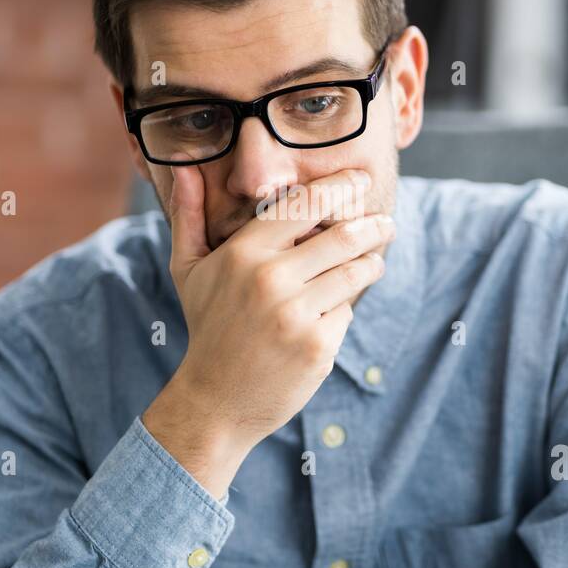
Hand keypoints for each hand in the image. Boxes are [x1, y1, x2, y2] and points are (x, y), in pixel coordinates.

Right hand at [153, 164, 395, 461]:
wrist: (215, 400)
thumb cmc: (207, 326)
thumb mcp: (188, 270)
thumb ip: (188, 215)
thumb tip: (183, 167)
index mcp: (244, 253)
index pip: (304, 204)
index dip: (340, 187)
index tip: (360, 180)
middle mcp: (271, 279)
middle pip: (343, 236)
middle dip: (373, 226)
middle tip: (385, 223)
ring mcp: (297, 314)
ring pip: (356, 272)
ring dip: (372, 262)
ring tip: (374, 258)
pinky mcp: (319, 346)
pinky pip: (347, 312)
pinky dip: (345, 309)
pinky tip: (333, 312)